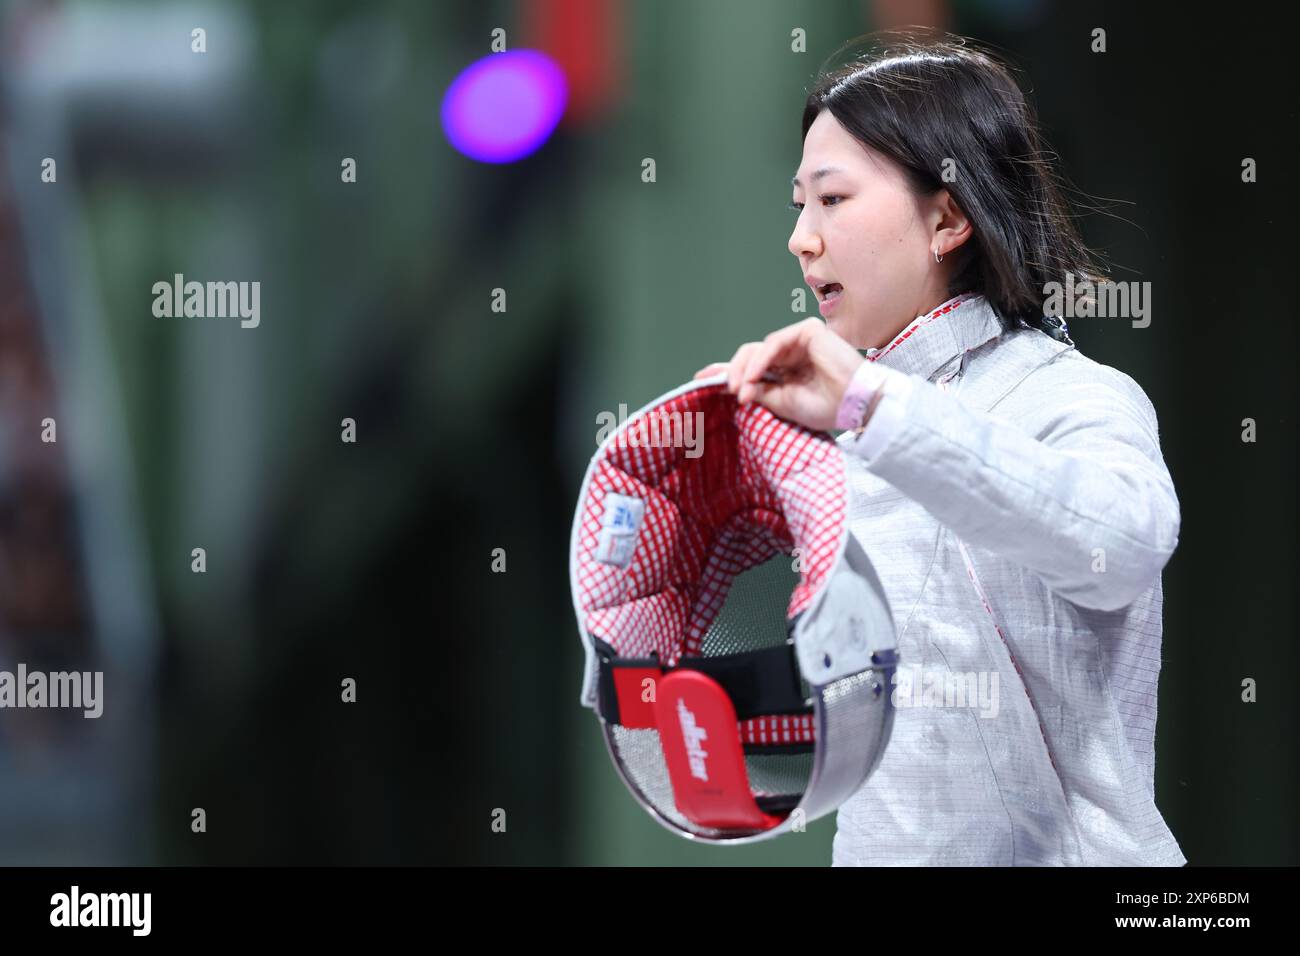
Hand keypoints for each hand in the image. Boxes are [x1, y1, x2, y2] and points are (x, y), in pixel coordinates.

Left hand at [692, 317, 864, 431]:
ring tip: (740, 390)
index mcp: (785, 371)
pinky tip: (752, 376)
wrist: (855, 405)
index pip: (750, 367)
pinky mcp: (807, 331)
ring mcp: (798, 340)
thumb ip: (757, 390)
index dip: (725, 371)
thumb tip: (730, 387)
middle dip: (732, 371)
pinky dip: (760, 360)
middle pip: (750, 355)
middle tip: (726, 389)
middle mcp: (790, 353)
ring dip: (745, 370)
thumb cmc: (826, 407)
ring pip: (758, 348)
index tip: (701, 379)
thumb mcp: (782, 402)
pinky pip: (773, 342)